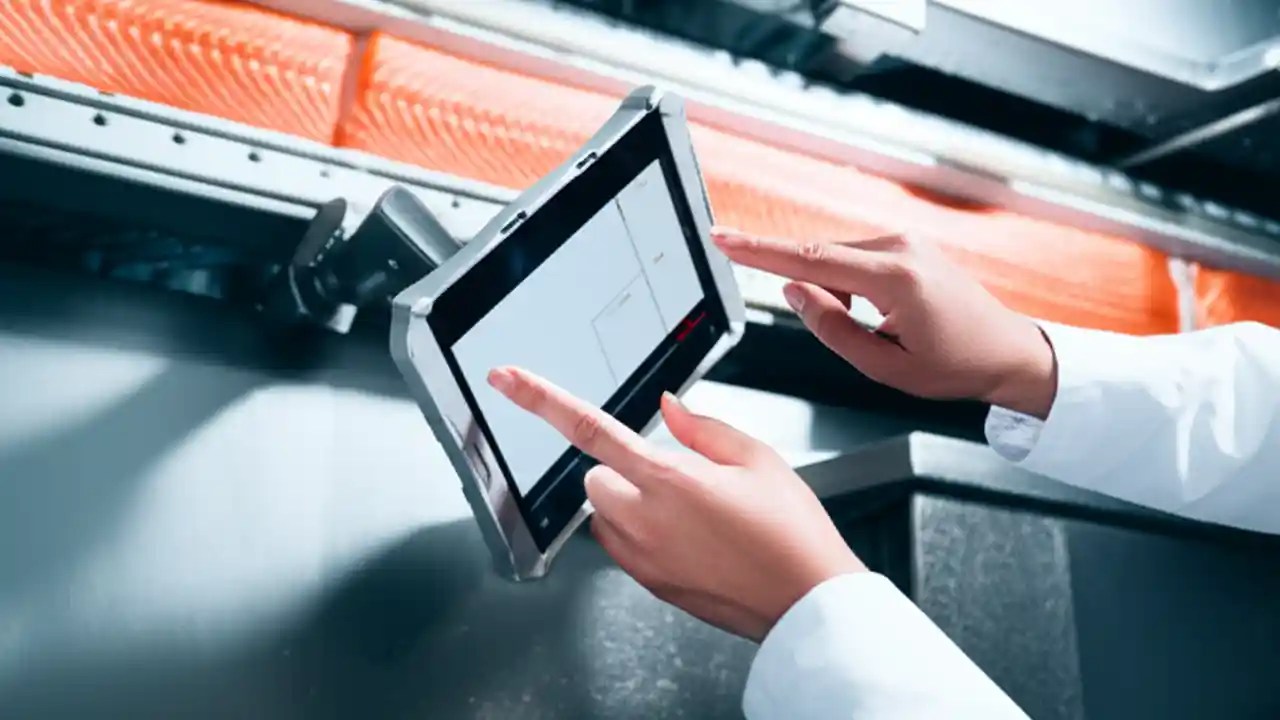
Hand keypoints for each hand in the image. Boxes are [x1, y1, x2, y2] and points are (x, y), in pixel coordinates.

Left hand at [487, 367, 864, 641]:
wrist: (806, 601)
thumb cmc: (791, 534)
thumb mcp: (758, 459)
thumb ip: (702, 427)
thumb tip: (667, 408)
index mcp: (669, 479)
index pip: (588, 427)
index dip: (540, 398)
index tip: (506, 379)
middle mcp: (645, 520)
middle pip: (595, 477)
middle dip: (623, 469)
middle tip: (679, 477)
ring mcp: (642, 557)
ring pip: (604, 513)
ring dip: (630, 502)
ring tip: (691, 512)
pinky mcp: (648, 583)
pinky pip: (620, 546)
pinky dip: (639, 533)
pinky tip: (688, 537)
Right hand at [714, 230, 1056, 418]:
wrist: (1007, 351)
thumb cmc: (956, 365)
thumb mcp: (884, 367)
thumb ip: (831, 328)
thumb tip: (795, 292)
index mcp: (896, 279)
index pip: (811, 260)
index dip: (759, 251)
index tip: (722, 239)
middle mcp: (901, 249)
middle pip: (822, 264)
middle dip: (820, 300)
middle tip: (867, 338)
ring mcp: (906, 242)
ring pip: (837, 265)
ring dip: (840, 298)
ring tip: (887, 332)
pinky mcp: (907, 246)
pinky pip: (856, 262)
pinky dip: (853, 290)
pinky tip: (886, 317)